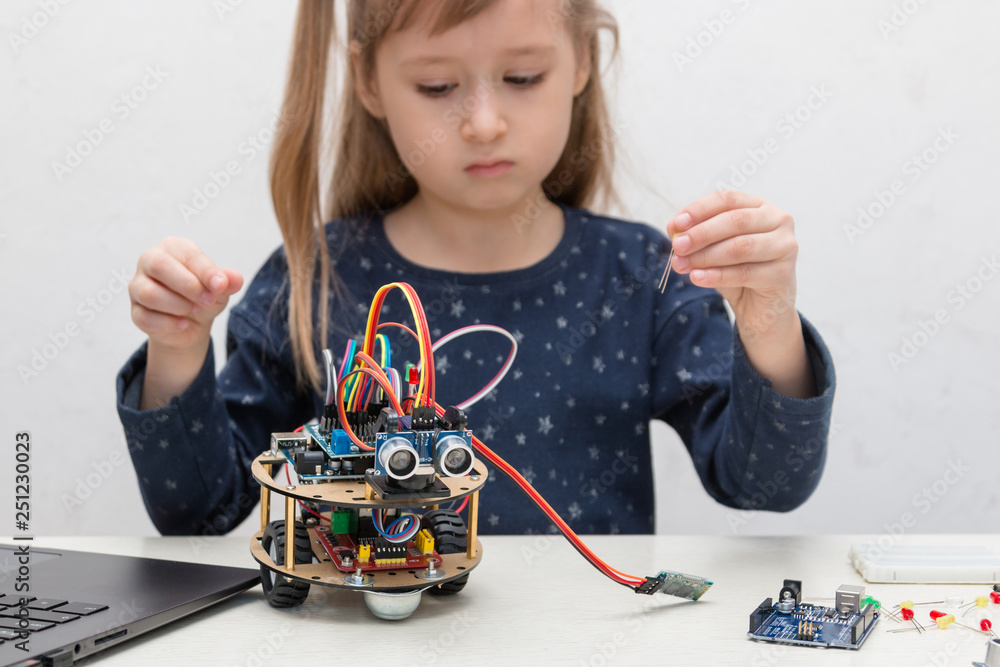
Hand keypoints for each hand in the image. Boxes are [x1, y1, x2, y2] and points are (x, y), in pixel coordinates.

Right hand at [129, 237, 243, 351]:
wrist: (191, 324)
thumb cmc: (203, 295)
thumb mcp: (220, 288)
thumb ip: (227, 281)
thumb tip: (235, 279)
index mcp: (173, 248)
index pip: (187, 254)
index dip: (205, 270)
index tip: (220, 286)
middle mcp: (150, 262)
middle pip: (160, 266)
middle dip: (188, 286)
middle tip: (208, 299)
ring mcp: (138, 286)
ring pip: (150, 293)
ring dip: (178, 305)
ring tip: (195, 310)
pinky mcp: (135, 311)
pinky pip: (145, 317)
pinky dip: (168, 324)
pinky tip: (183, 324)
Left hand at [667, 190, 812, 397]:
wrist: (761, 308)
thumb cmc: (738, 272)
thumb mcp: (714, 251)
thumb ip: (697, 239)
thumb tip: (673, 229)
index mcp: (760, 207)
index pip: (727, 199)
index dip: (699, 210)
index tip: (675, 224)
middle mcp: (778, 220)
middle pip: (735, 221)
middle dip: (701, 234)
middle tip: (677, 246)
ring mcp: (785, 246)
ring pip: (739, 247)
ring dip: (705, 256)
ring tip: (681, 265)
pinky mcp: (783, 274)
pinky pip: (744, 273)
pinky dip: (716, 275)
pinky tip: (697, 277)